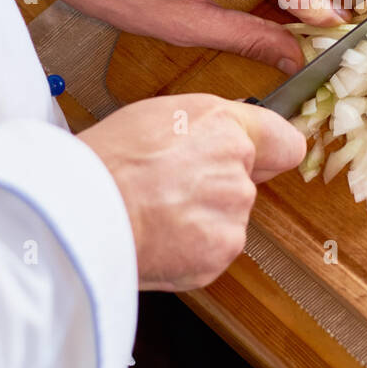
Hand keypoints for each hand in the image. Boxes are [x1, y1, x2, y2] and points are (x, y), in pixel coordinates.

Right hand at [78, 93, 305, 290]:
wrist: (82, 212)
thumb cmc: (105, 161)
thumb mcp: (156, 117)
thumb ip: (205, 128)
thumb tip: (225, 139)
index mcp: (223, 125)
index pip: (284, 142)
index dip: (271, 153)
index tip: (263, 160)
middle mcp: (237, 166)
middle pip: (247, 183)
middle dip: (218, 189)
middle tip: (171, 190)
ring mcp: (233, 212)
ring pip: (228, 218)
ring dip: (203, 221)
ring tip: (157, 214)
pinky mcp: (221, 250)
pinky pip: (214, 250)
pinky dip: (192, 250)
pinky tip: (160, 237)